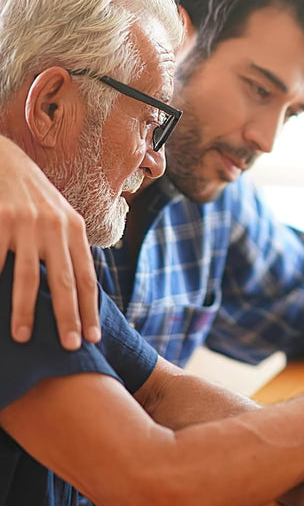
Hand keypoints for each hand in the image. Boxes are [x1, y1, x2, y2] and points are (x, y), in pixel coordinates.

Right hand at [0, 136, 99, 348]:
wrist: (4, 158)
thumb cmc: (34, 196)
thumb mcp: (61, 217)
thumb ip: (71, 248)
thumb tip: (83, 289)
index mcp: (75, 229)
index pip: (87, 277)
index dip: (90, 309)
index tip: (93, 337)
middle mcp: (55, 227)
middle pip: (64, 281)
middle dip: (68, 317)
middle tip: (71, 346)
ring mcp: (26, 223)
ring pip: (26, 276)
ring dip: (24, 310)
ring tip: (24, 337)